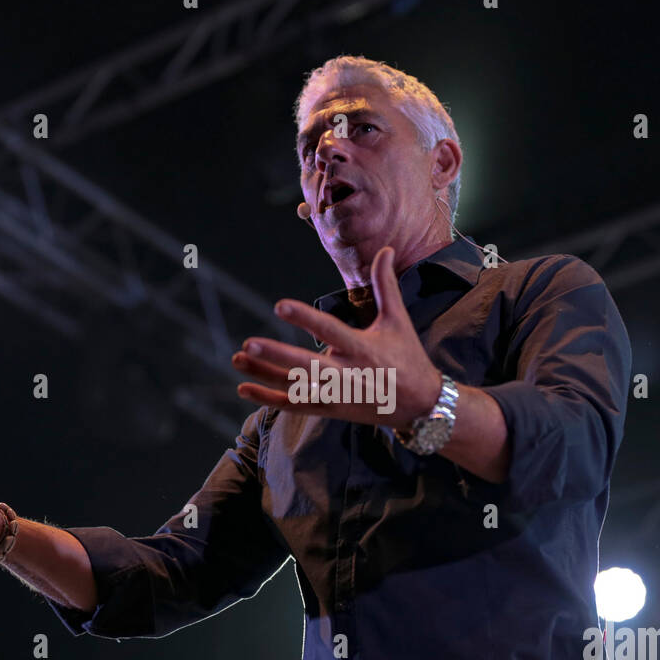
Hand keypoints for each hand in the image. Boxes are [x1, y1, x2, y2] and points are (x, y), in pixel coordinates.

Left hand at [232, 246, 441, 428]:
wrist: (422, 405)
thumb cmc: (408, 357)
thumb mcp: (398, 320)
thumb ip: (386, 285)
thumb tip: (386, 249)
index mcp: (363, 348)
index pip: (329, 330)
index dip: (305, 318)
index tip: (279, 305)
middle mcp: (348, 374)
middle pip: (306, 366)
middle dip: (277, 357)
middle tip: (249, 344)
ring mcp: (337, 395)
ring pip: (295, 387)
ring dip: (264, 376)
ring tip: (237, 359)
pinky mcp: (331, 410)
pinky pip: (296, 405)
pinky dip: (269, 399)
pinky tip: (244, 388)